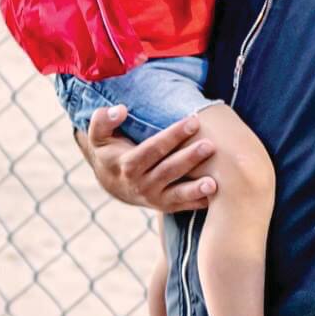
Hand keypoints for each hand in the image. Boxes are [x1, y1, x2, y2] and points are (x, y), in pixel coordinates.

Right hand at [76, 106, 218, 211]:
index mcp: (126, 165)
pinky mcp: (164, 206)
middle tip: (210, 145)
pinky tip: (216, 197)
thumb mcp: (98, 135)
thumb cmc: (110, 151)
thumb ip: (103, 119)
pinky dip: (198, 203)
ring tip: (213, 182)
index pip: (152, 149)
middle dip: (189, 158)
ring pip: (176, 193)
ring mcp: (153, 198)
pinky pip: (182, 206)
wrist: (111, 182)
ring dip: (195, 189)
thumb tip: (120, 109)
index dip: (173, 136)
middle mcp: (140, 184)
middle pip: (167, 170)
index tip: (193, 121)